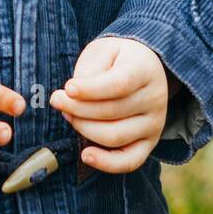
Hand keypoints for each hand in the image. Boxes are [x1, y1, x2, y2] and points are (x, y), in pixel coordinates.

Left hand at [49, 36, 172, 172]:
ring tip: (68, 115)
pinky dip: (106, 163)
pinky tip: (86, 155)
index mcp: (145, 70)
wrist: (144, 69)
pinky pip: (129, 162)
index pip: (119, 84)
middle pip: (112, 112)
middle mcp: (155, 99)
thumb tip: (73, 96)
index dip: (90, 89)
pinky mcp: (149, 143)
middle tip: (58, 100)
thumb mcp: (104, 50)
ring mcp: (154, 124)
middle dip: (77, 108)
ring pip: (114, 136)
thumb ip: (91, 70)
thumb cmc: (117, 60)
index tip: (67, 88)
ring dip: (83, 128)